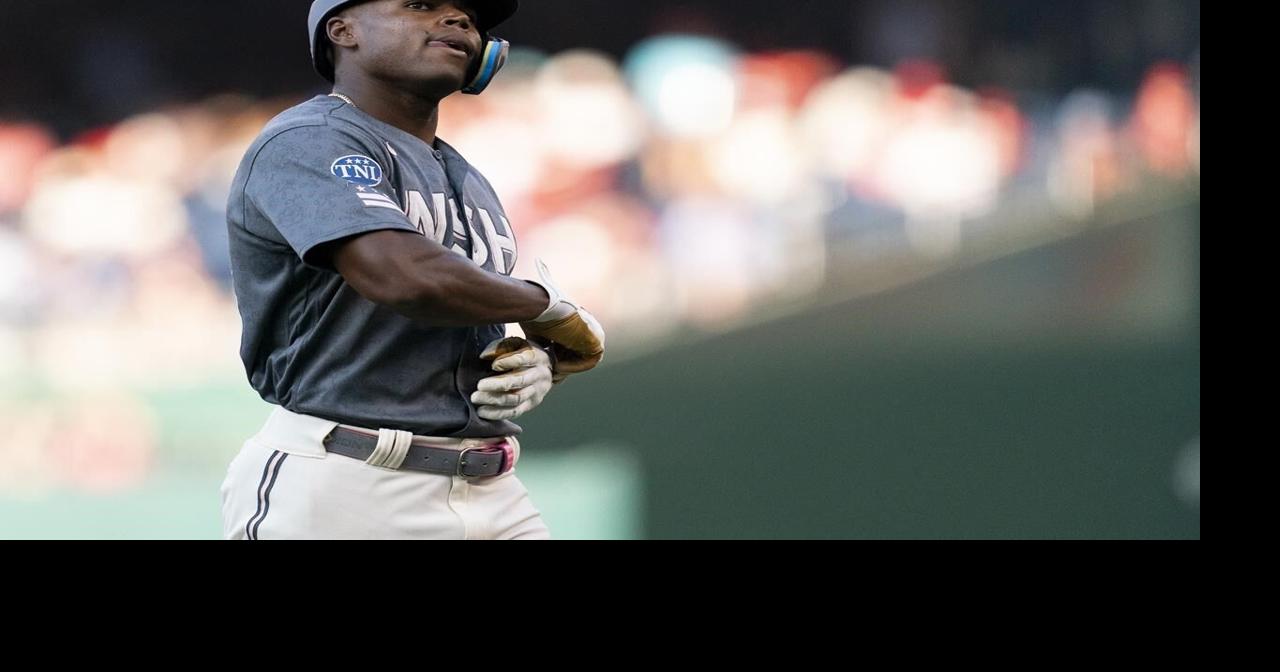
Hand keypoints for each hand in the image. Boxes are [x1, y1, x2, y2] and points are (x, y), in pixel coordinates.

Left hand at [471, 337, 554, 420]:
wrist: (544, 368)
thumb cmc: (524, 353)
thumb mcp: (516, 343)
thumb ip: (500, 346)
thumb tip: (484, 356)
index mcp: (536, 356)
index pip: (523, 359)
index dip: (508, 362)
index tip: (493, 365)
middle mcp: (539, 375)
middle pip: (519, 381)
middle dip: (497, 385)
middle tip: (479, 386)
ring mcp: (536, 392)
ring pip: (516, 399)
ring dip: (494, 400)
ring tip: (476, 398)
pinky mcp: (531, 404)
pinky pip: (515, 412)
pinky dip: (497, 413)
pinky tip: (483, 411)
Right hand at [521, 260, 605, 375]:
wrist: (540, 305)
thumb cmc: (535, 314)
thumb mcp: (538, 330)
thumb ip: (542, 341)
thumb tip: (537, 354)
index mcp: (578, 321)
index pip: (572, 345)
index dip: (558, 357)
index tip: (546, 364)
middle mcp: (589, 326)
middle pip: (578, 353)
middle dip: (564, 363)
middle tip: (549, 371)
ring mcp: (595, 333)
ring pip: (583, 359)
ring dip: (567, 365)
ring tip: (551, 367)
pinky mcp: (597, 340)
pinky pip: (588, 362)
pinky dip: (573, 366)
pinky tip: (557, 363)